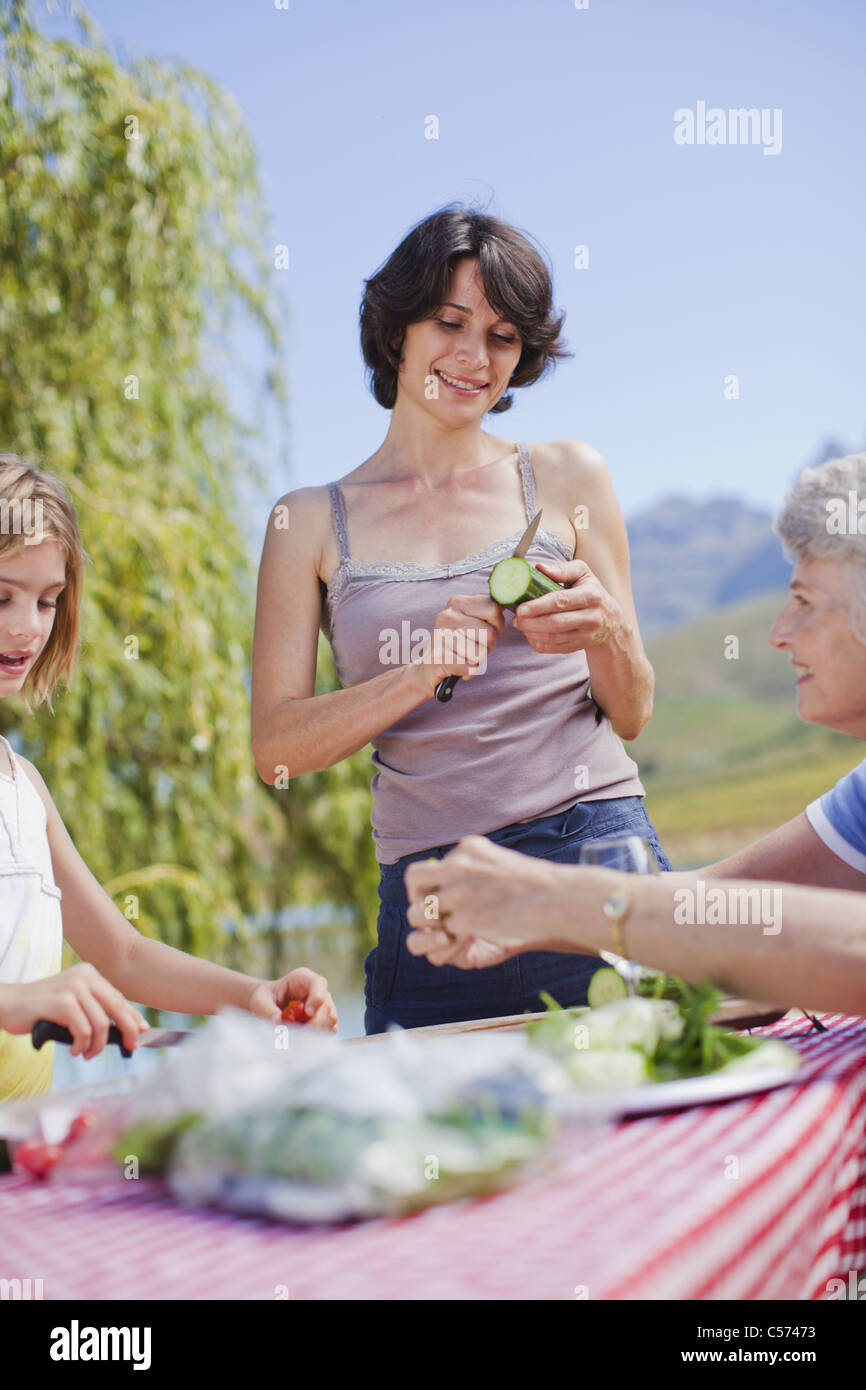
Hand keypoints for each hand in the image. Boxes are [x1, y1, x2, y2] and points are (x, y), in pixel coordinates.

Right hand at [0, 964, 147, 1059]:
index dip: (133, 1017)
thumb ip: (95, 1010)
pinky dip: (81, 1045)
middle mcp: (84, 976)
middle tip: (129, 1048)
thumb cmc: (42, 1009)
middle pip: (117, 1008)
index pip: (119, 998)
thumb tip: (127, 1029)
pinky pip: (84, 1031)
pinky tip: (73, 1050)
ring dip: (96, 1046)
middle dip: (127, 1031)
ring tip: (86, 1053)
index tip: (142, 1033)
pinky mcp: (62, 1002)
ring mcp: (73, 988)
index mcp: (89, 973)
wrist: (9, 1004)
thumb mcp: (72, 1002)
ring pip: (101, 1024)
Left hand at [248, 968, 338, 1030]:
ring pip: (331, 1019)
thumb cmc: (264, 998)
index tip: (307, 1013)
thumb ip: (268, 1011)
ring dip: (316, 1031)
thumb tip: (279, 1023)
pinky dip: (318, 1037)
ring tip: (297, 1038)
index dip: (317, 999)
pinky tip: (303, 1040)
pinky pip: (329, 1029)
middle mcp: (317, 990)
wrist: (267, 1005)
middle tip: (298, 1036)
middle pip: (327, 1006)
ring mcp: (323, 1004)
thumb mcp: (260, 1002)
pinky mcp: (324, 1019)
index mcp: (303, 978)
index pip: (318, 984)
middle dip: (315, 1023)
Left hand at [404, 835, 574, 970]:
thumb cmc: (535, 884)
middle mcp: (459, 866)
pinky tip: (471, 938)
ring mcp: (460, 893)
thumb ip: (475, 866)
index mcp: (468, 848)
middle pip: (414, 879)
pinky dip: (453, 938)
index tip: (443, 896)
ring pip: (421, 910)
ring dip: (431, 923)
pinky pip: (445, 932)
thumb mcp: (499, 861)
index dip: (432, 884)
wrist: (558, 899)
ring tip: (449, 930)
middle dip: (417, 898)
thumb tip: (452, 879)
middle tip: (430, 913)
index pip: (432, 865)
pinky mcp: (466, 919)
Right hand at [409, 593, 504, 695]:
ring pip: (481, 653)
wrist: (431, 666)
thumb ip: (491, 610)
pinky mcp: (439, 658)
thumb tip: (513, 603)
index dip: (497, 624)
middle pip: (490, 634)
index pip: (494, 609)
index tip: (487, 628)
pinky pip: (470, 668)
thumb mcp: (475, 620)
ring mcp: (440, 636)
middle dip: (488, 645)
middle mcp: (446, 615)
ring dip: (478, 660)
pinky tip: (458, 666)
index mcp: (457, 602)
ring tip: (464, 656)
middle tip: (474, 646)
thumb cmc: (460, 642)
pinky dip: (469, 671)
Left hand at [512, 559, 623, 652]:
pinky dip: (538, 643)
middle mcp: (591, 617)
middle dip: (531, 622)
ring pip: (553, 638)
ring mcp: (586, 635)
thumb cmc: (591, 592)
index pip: (561, 601)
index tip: (520, 608)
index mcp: (591, 596)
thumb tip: (539, 567)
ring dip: (532, 633)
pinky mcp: (579, 646)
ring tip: (520, 624)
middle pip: (555, 623)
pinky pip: (554, 648)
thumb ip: (562, 569)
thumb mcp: (583, 574)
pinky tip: (530, 634)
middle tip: (516, 618)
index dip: (538, 606)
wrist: (611, 621)